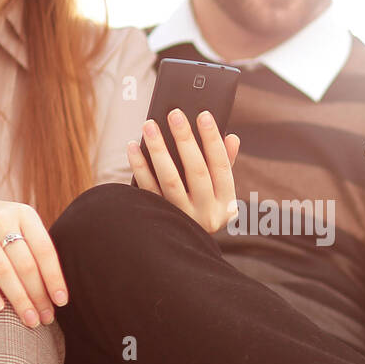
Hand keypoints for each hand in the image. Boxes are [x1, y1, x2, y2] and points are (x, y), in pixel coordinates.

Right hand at [0, 197, 67, 326]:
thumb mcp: (19, 226)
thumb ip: (36, 249)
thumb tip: (58, 291)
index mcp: (24, 215)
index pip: (44, 250)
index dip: (54, 277)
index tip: (61, 302)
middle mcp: (3, 219)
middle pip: (25, 264)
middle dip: (38, 295)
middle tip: (46, 319)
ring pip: (3, 270)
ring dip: (19, 299)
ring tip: (29, 320)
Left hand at [127, 109, 240, 233]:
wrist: (181, 250)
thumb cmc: (205, 207)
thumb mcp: (221, 192)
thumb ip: (225, 164)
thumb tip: (231, 137)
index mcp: (226, 203)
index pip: (222, 166)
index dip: (213, 140)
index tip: (204, 115)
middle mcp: (208, 213)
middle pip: (196, 171)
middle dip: (185, 140)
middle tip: (174, 114)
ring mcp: (183, 218)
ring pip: (170, 180)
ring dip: (159, 150)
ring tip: (149, 126)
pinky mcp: (161, 219)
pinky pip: (148, 190)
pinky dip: (139, 167)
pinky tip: (133, 147)